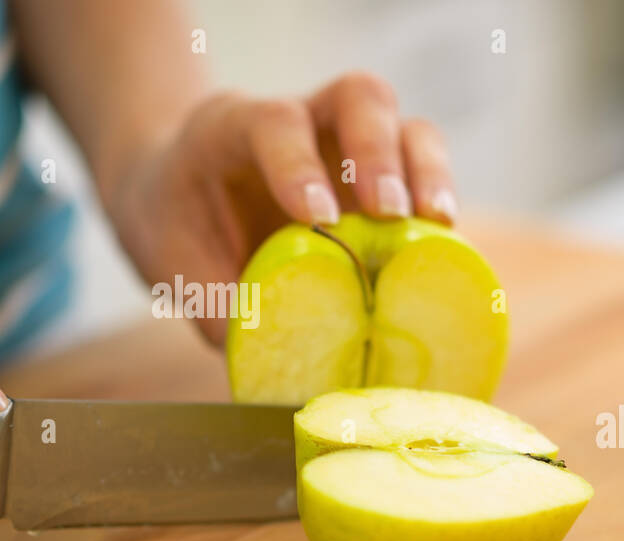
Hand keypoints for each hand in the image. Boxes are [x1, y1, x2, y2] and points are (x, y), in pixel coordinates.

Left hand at [106, 72, 456, 345]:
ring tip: (438, 223)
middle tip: (390, 212)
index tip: (316, 219)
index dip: (298, 165)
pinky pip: (429, 174)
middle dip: (379, 154)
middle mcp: (305, 121)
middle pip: (358, 98)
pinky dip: (441, 206)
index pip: (275, 124)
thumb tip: (277, 354)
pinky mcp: (388, 178)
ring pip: (408, 127)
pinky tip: (444, 248)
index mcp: (235, 128)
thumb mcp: (174, 264)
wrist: (182, 195)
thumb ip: (219, 305)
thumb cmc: (179, 226)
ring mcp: (354, 146)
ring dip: (430, 173)